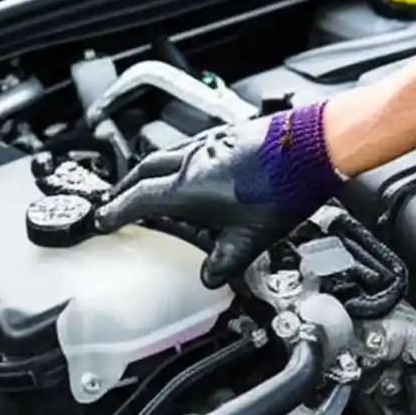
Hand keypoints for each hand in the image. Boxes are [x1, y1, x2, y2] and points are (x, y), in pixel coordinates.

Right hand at [94, 103, 343, 288]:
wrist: (313, 148)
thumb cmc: (284, 188)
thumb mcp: (251, 238)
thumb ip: (226, 263)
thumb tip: (209, 278)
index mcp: (187, 186)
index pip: (139, 199)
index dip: (116, 211)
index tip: (102, 219)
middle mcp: (192, 159)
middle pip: (144, 171)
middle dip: (126, 188)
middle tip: (117, 202)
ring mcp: (209, 143)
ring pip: (165, 156)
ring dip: (149, 172)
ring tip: (147, 187)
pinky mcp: (226, 136)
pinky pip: (187, 148)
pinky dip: (175, 162)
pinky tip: (189, 172)